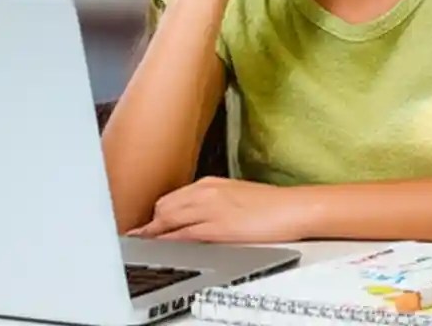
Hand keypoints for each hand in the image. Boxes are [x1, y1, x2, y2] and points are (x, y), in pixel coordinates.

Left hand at [125, 177, 305, 243]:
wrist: (292, 208)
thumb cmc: (269, 205)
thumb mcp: (234, 195)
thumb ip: (212, 201)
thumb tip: (195, 214)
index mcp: (209, 183)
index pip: (171, 198)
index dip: (156, 214)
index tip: (146, 224)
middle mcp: (205, 192)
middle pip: (164, 207)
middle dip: (150, 223)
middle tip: (139, 237)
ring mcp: (210, 209)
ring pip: (169, 220)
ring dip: (153, 233)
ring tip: (141, 244)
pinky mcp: (218, 226)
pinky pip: (184, 234)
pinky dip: (168, 241)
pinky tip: (160, 248)